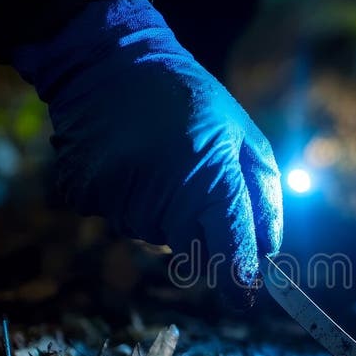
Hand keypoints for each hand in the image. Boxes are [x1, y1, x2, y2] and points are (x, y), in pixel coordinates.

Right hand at [12, 0, 281, 298]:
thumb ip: (262, 198)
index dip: (240, 277)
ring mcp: (120, 200)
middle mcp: (162, 198)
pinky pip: (120, 217)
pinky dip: (129, 198)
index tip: (248, 294)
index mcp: (209, 180)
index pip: (230, 249)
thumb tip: (268, 254)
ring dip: (165, 211)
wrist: (111, 62)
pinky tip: (131, 160)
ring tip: (161, 158)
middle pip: (193, 251)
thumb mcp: (244, 137)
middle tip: (196, 181)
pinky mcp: (87, 196)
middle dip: (203, 231)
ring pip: (155, 235)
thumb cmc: (190, 99)